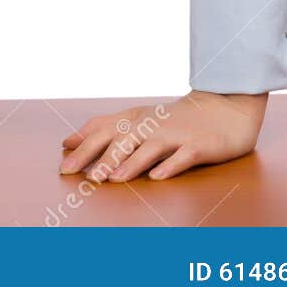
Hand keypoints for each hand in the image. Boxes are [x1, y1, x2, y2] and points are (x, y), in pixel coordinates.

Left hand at [58, 90, 268, 182]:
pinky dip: (169, 165)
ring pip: (148, 149)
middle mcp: (150, 126)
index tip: (63, 166)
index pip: (102, 131)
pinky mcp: (197, 146)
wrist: (223, 108)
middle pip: (121, 141)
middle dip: (100, 158)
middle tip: (82, 177)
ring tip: (112, 179)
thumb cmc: (173, 119)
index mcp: (133, 120)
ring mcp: (174, 136)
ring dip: (129, 164)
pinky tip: (157, 177)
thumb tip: (67, 142)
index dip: (82, 147)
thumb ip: (102, 130)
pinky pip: (182, 157)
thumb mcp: (135, 120)